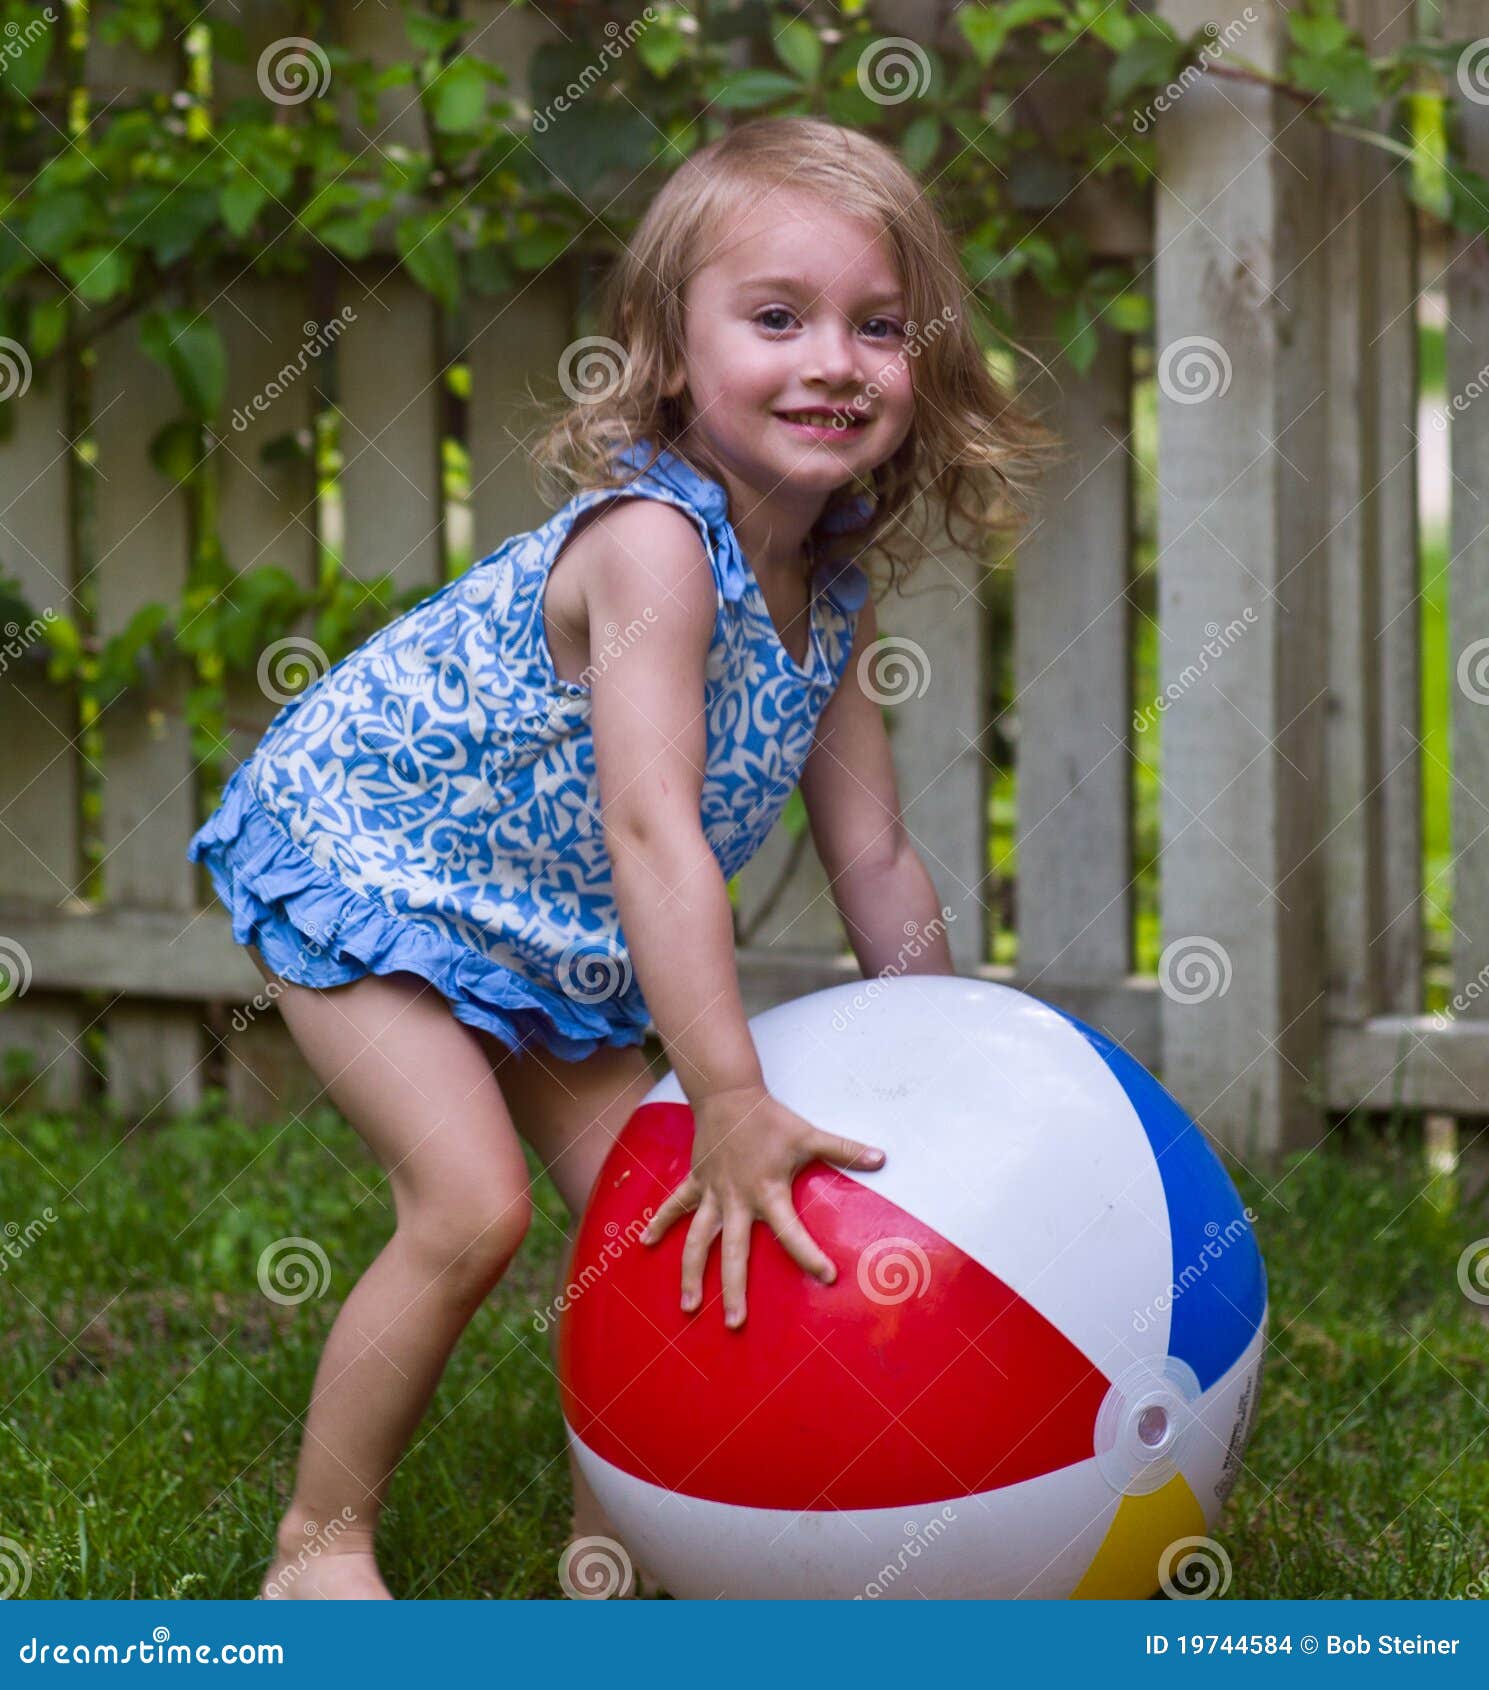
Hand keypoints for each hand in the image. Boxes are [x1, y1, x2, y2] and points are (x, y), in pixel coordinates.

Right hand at [638, 1082, 886, 1328]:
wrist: (729, 1094)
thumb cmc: (771, 1118)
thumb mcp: (809, 1135)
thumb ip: (844, 1149)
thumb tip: (882, 1157)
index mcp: (767, 1192)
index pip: (791, 1232)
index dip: (810, 1255)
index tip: (827, 1277)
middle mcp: (737, 1199)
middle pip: (733, 1252)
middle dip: (734, 1289)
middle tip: (736, 1324)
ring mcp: (713, 1193)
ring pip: (698, 1240)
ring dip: (691, 1273)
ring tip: (689, 1306)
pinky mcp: (696, 1182)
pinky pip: (674, 1206)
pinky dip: (659, 1223)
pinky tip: (645, 1244)